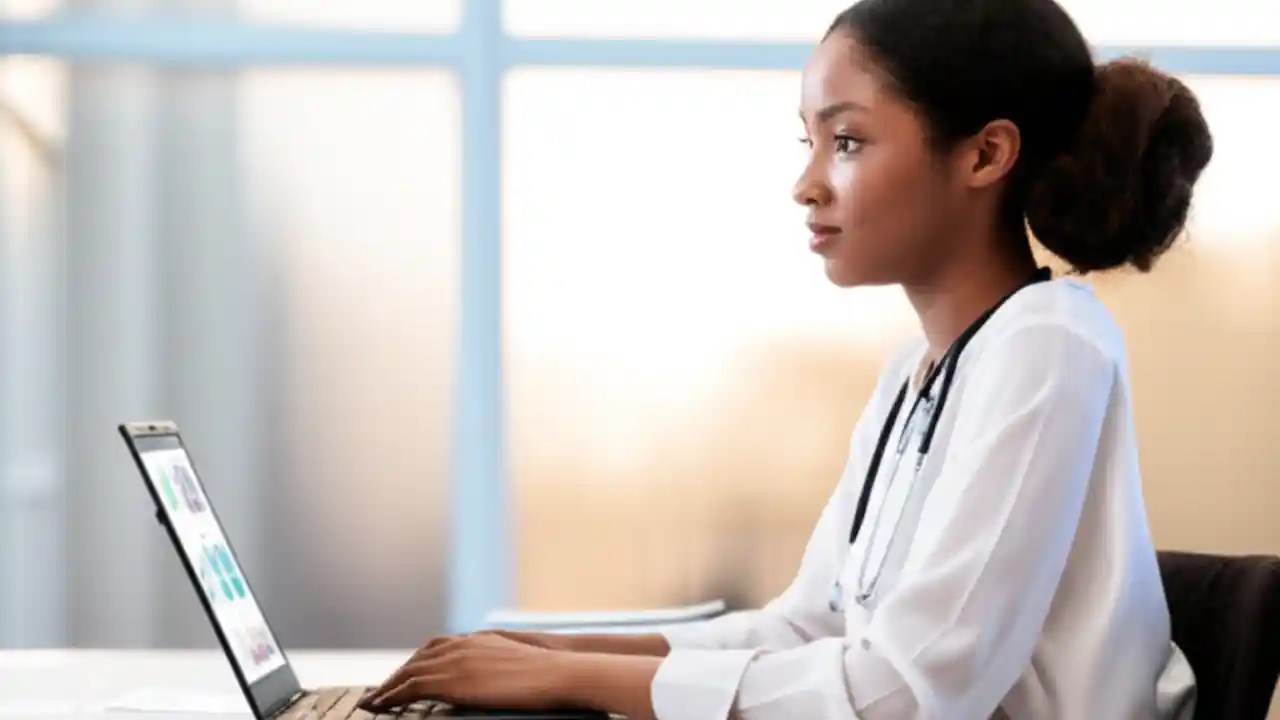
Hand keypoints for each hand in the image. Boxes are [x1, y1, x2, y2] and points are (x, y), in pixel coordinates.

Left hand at [363, 633, 572, 711]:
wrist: (557, 670)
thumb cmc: (547, 671)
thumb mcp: (517, 661)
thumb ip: (497, 663)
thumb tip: (493, 675)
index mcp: (477, 640)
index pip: (436, 647)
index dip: (418, 662)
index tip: (406, 674)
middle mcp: (462, 645)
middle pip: (419, 658)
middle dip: (399, 673)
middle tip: (383, 690)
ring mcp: (456, 660)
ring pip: (409, 671)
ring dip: (388, 685)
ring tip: (374, 700)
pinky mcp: (452, 680)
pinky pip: (411, 687)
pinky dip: (392, 696)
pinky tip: (381, 707)